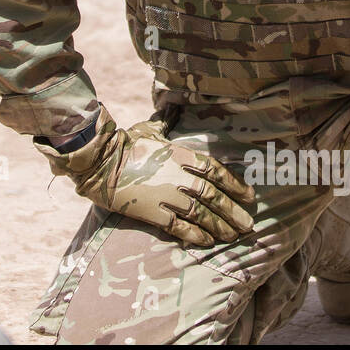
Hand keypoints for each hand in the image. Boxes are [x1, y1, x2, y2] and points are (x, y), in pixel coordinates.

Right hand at [41, 109, 255, 247]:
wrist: (100, 162)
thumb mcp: (149, 129)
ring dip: (220, 227)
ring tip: (232, 236)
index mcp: (182, 155)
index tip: (249, 196)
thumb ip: (165, 122)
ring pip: (202, 215)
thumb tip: (171, 107)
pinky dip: (196, 236)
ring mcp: (168, 196)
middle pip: (215, 197)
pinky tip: (207, 242)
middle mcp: (180, 177)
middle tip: (247, 225)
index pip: (217, 171)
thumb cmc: (125, 143)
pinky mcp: (154, 213)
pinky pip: (180, 228)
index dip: (236, 185)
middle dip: (233, 212)